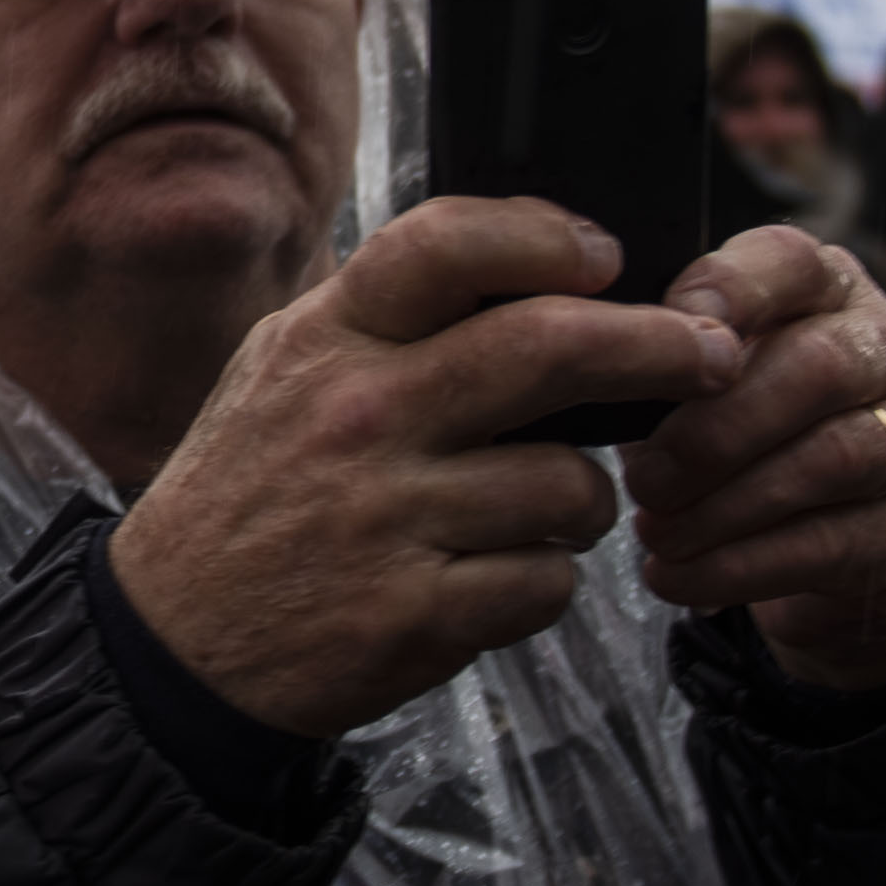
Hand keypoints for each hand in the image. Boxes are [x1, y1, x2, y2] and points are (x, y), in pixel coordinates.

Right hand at [104, 194, 715, 737]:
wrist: (176, 647)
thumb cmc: (249, 494)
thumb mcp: (284, 371)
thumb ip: (389, 319)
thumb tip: (537, 272)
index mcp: (328, 340)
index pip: (448, 244)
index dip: (547, 238)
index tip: (608, 257)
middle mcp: (359, 416)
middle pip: (550, 347)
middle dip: (657, 347)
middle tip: (709, 357)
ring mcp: (389, 517)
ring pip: (570, 486)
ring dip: (586, 502)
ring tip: (546, 511)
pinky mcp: (417, 614)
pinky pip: (547, 584)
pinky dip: (544, 584)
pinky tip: (496, 579)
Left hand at [621, 225, 885, 690]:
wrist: (843, 567)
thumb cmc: (754, 454)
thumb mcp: (713, 390)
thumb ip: (675, 362)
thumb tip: (595, 365)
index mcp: (837, 292)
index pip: (790, 262)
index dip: (725, 293)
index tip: (656, 339)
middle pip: (816, 367)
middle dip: (714, 429)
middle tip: (644, 480)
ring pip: (828, 458)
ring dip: (722, 505)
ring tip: (657, 532)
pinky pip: (829, 543)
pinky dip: (739, 566)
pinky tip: (680, 577)